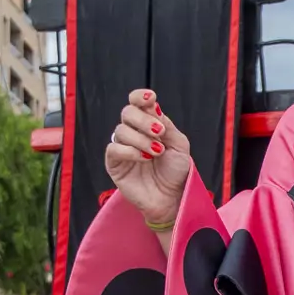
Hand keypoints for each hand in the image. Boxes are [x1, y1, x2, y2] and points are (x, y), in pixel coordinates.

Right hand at [105, 89, 190, 228]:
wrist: (172, 197)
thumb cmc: (176, 172)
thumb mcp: (179, 145)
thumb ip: (167, 125)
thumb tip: (153, 107)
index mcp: (148, 124)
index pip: (137, 103)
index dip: (140, 97)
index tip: (151, 98)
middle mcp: (133, 133)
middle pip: (127, 112)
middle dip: (144, 120)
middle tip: (159, 133)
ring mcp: (122, 147)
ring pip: (121, 130)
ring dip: (141, 139)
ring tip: (156, 152)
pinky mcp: (114, 163)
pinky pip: (114, 149)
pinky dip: (130, 151)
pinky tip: (144, 158)